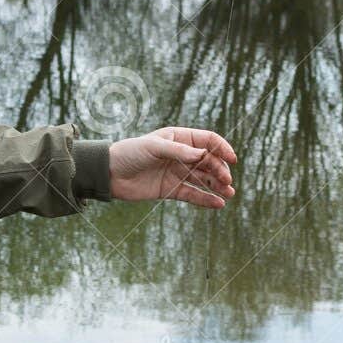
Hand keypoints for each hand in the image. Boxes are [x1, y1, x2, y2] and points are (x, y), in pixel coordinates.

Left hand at [109, 126, 237, 207]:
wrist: (110, 174)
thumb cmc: (130, 153)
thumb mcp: (153, 147)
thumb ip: (178, 151)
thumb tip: (203, 154)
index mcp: (179, 138)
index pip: (208, 141)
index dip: (222, 149)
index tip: (232, 160)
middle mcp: (182, 155)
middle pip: (209, 162)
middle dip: (220, 170)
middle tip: (226, 181)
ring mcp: (178, 173)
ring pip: (204, 179)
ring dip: (218, 186)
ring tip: (229, 194)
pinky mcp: (171, 190)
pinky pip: (193, 194)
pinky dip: (205, 199)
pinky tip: (218, 204)